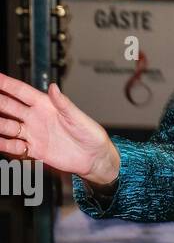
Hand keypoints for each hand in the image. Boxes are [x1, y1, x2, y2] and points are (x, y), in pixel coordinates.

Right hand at [0, 73, 119, 184]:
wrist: (94, 158)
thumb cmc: (91, 135)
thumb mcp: (78, 117)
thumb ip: (64, 103)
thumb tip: (54, 88)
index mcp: (46, 105)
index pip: (21, 91)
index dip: (6, 84)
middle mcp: (36, 117)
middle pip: (9, 107)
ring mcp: (33, 133)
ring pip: (8, 126)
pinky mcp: (35, 149)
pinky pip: (15, 146)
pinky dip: (5, 144)